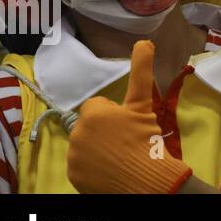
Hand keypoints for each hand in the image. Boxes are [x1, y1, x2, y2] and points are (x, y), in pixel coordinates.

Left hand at [66, 40, 192, 193]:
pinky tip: (109, 168)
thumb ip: (141, 70)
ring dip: (97, 147)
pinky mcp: (73, 175)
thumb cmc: (147, 139)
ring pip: (84, 144)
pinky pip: (80, 164)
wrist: (146, 181)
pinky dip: (91, 165)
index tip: (127, 125)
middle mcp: (78, 132)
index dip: (114, 114)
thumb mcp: (144, 104)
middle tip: (125, 140)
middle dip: (103, 130)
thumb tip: (144, 40)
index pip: (97, 106)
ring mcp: (73, 156)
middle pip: (89, 125)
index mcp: (94, 112)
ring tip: (118, 156)